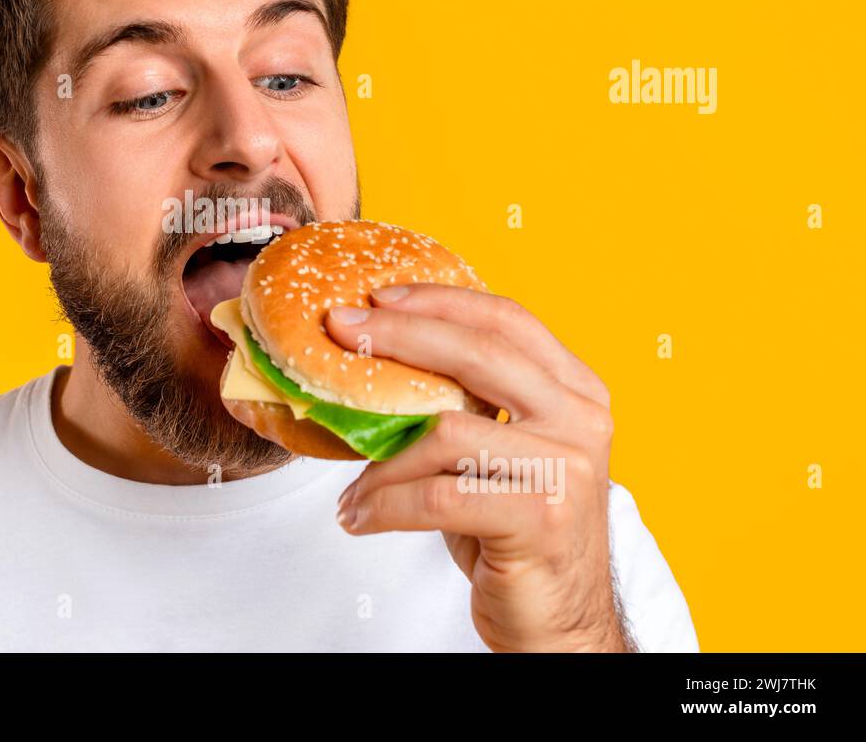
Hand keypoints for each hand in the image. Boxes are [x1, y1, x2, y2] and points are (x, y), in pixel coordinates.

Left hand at [326, 283, 632, 651]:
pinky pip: (438, 496)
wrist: (559, 622)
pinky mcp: (541, 516)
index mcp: (575, 390)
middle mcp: (580, 418)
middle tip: (339, 334)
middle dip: (398, 337)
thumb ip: (467, 402)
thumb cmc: (516, 533)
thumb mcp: (498, 452)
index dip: (440, 301)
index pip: (506, 320)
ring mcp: (567, 466)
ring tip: (352, 490)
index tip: (378, 297)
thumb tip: (374, 357)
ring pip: (445, 433)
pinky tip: (360, 517)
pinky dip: (386, 505)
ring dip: (380, 462)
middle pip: (478, 354)